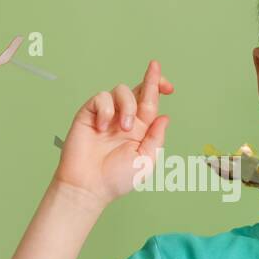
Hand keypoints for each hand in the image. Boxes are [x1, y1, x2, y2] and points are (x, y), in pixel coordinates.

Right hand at [53, 59, 173, 207]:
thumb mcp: (145, 161)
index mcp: (140, 129)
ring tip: (124, 128)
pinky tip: (102, 128)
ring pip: (121, 91)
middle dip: (150, 80)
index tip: (169, 86)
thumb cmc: (115, 179)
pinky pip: (101, 98)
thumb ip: (156, 138)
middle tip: (155, 72)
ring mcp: (106, 115)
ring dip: (127, 106)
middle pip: (138, 90)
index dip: (159, 88)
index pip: (151, 102)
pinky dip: (105, 110)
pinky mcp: (89, 114)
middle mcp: (124, 118)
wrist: (88, 186)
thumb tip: (165, 116)